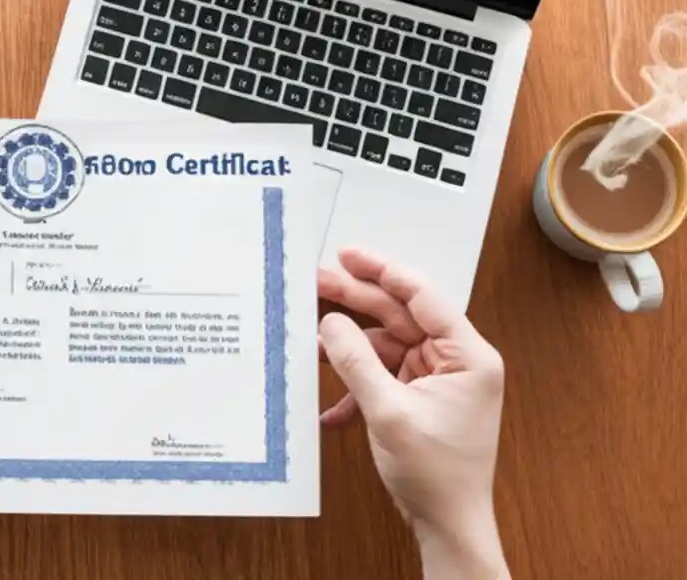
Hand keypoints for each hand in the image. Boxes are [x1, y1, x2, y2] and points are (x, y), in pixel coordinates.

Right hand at [318, 249, 507, 579]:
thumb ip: (356, 362)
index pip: (422, 296)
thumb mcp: (388, 412)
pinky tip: (333, 405)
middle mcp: (456, 361)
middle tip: (316, 282)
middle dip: (356, 302)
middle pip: (399, 316)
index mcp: (468, 356)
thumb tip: (330, 324)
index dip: (382, 271)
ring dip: (348, 351)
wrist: (448, 524)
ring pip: (384, 346)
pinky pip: (381, 376)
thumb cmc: (438, 475)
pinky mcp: (418, 398)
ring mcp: (437, 379)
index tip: (349, 255)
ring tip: (312, 342)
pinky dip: (355, 387)